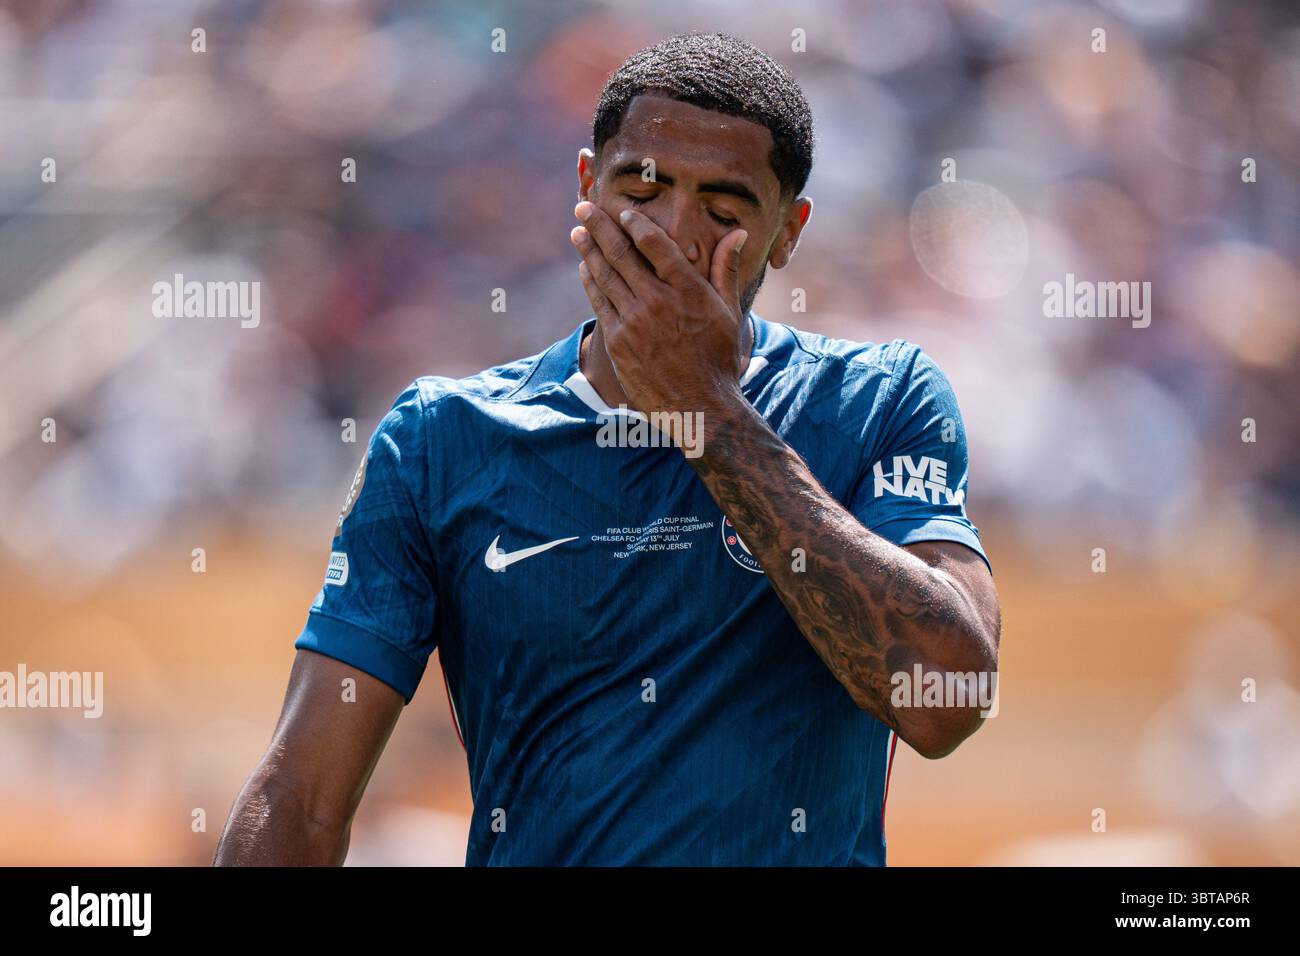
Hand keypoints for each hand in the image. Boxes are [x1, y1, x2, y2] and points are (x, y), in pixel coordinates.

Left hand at [571, 201, 747, 415]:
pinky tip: (584, 267)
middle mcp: (659, 301)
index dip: (635, 224)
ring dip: (588, 251)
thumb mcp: (728, 312)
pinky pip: (600, 303)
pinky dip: (590, 282)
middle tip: (584, 206)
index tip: (623, 213)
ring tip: (578, 232)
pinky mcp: (619, 342)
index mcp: (689, 290)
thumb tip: (738, 234)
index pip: (655, 244)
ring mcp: (635, 322)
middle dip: (600, 227)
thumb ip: (726, 270)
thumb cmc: (718, 359)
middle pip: (622, 254)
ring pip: (606, 276)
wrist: (700, 408)